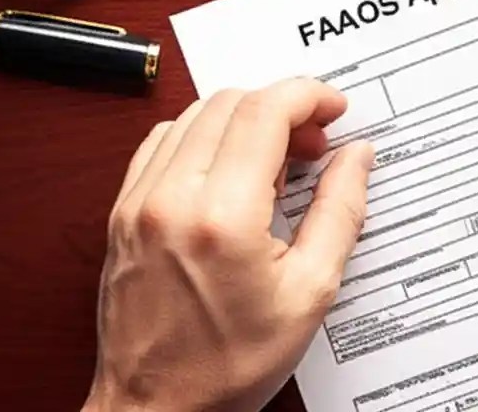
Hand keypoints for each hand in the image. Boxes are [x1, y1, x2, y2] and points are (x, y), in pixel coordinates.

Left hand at [83, 78, 373, 411]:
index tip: (335, 109)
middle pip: (230, 103)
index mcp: (223, 217)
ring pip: (194, 115)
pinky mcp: (120, 212)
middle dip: (282, 107)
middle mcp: (171, 198)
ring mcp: (138, 202)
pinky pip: (162, 142)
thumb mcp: (310, 293)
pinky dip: (202, 137)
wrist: (155, 409)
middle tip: (315, 144)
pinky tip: (229, 170)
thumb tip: (356, 157)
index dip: (309, 96)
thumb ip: (340, 212)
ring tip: (276, 161)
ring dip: (243, 119)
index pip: (264, 111)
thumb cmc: (227, 364)